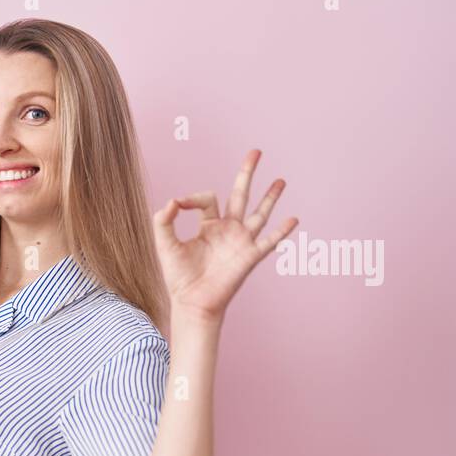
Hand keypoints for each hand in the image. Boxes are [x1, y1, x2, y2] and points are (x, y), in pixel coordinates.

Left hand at [152, 149, 296, 326]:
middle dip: (247, 173)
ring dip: (270, 197)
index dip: (191, 198)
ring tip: (280, 180)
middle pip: (240, 194)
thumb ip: (163, 221)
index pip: (206, 198)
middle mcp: (227, 229)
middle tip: (255, 152)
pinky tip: (293, 219)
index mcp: (208, 225)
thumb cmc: (179, 276)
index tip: (178, 205)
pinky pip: (269, 241)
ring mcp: (241, 241)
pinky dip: (281, 231)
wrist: (191, 302)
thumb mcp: (165, 245)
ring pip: (259, 213)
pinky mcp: (249, 256)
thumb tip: (171, 201)